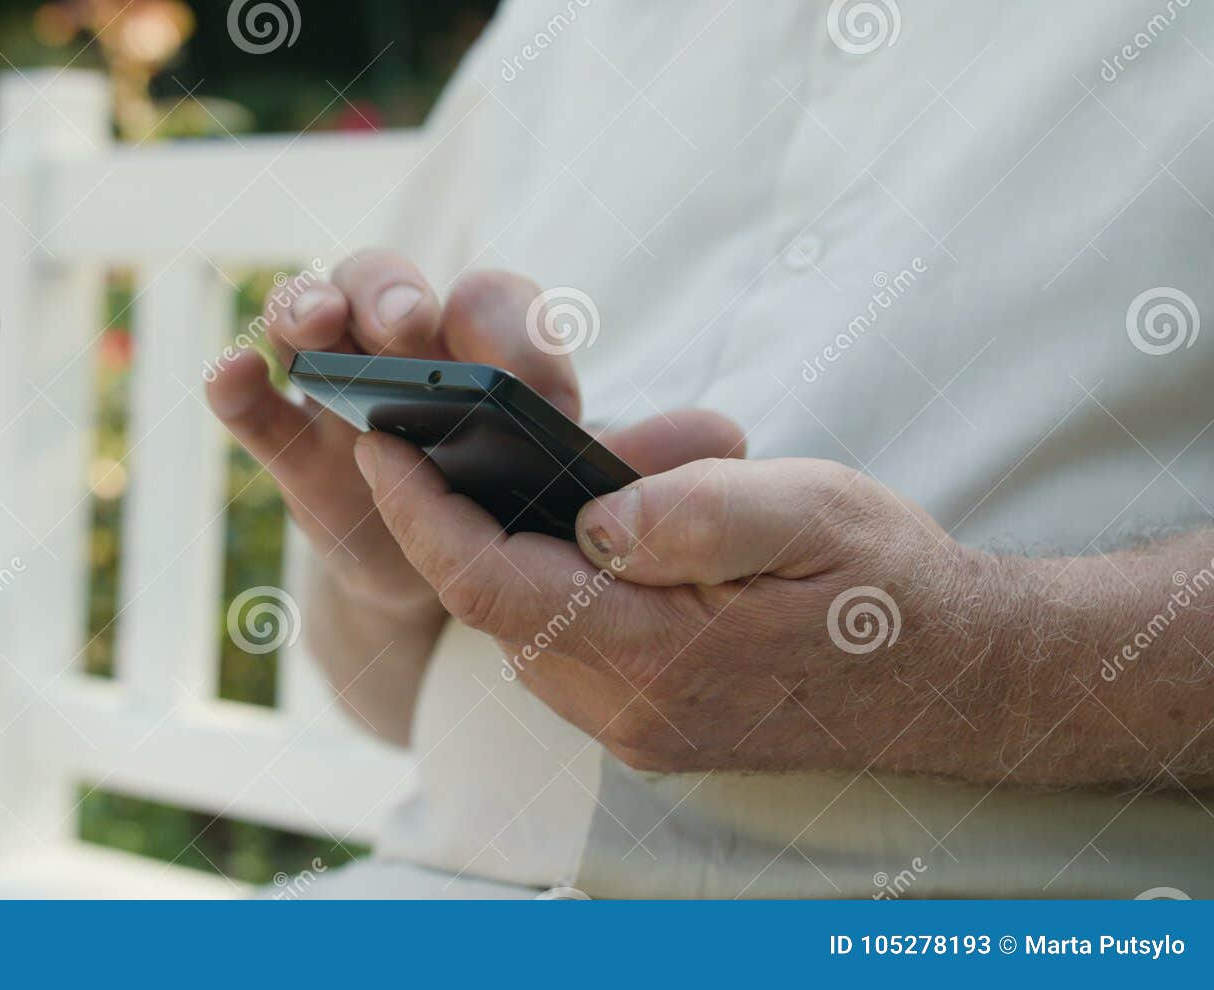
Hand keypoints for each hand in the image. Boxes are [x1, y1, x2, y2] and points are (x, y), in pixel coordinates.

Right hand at [207, 251, 586, 617]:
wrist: (445, 580)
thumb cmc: (513, 508)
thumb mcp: (564, 482)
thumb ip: (609, 459)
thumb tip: (676, 448)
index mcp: (483, 345)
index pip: (489, 301)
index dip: (499, 323)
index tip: (509, 367)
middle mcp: (403, 347)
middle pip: (384, 282)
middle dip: (393, 292)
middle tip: (406, 328)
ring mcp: (338, 389)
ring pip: (307, 316)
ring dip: (307, 307)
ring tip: (317, 328)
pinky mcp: (295, 448)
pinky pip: (254, 407)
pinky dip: (235, 385)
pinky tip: (232, 376)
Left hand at [354, 436, 1016, 779]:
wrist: (956, 684)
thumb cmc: (887, 585)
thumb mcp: (808, 510)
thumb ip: (692, 511)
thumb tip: (592, 514)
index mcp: (657, 654)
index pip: (489, 584)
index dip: (420, 512)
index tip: (378, 442)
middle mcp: (630, 711)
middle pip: (491, 613)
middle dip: (448, 526)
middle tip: (428, 441)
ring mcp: (638, 731)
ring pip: (521, 637)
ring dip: (497, 559)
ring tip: (497, 477)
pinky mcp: (652, 729)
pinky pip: (563, 657)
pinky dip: (543, 593)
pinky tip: (567, 540)